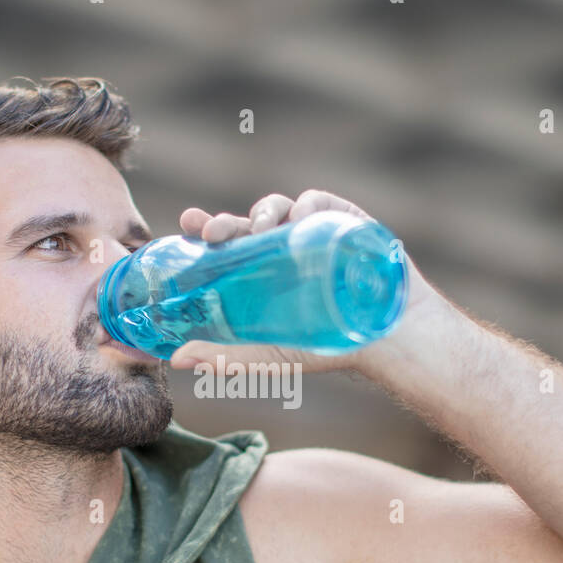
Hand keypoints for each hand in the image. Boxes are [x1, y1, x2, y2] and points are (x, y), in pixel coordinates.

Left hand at [172, 189, 430, 374]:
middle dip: (225, 221)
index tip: (187, 224)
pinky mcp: (341, 220)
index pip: (223, 245)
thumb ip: (226, 358)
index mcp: (258, 272)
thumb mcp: (270, 357)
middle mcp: (280, 248)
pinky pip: (316, 202)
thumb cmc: (327, 347)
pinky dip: (304, 204)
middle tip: (212, 230)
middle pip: (243, 224)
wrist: (386, 338)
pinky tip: (299, 217)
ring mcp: (311, 232)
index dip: (203, 231)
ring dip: (261, 211)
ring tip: (259, 228)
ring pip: (276, 207)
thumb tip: (175, 360)